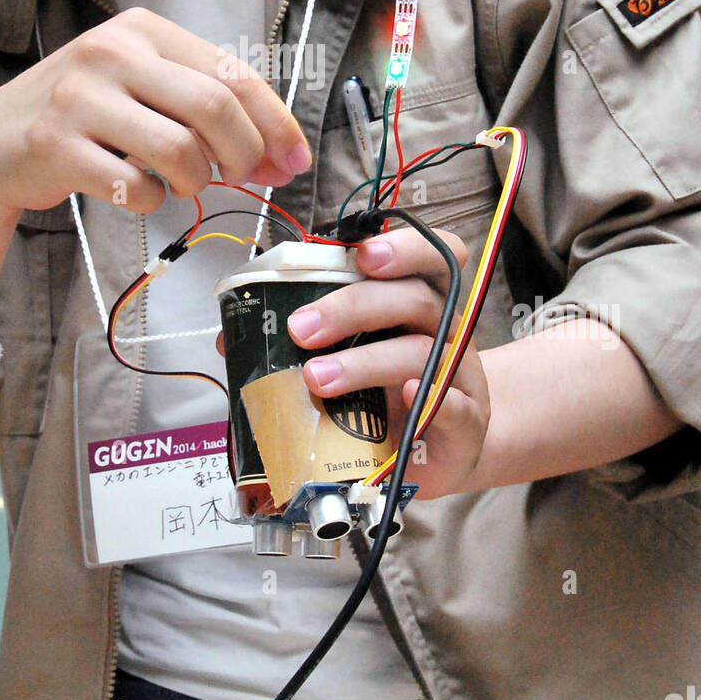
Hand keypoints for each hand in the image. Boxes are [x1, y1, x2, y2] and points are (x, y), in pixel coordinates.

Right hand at [0, 6, 312, 214]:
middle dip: (244, 155)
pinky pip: (132, 185)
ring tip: (184, 185)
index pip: (232, 74)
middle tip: (243, 180)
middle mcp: (110, 52)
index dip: (275, 124)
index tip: (294, 161)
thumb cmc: (85, 115)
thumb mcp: (140, 84)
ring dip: (196, 182)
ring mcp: (78, 98)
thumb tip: (281, 154)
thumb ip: (205, 105)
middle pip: (214, 107)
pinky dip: (149, 199)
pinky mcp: (54, 145)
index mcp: (142, 30)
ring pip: (179, 149)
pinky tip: (137, 190)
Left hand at [288, 226, 490, 498]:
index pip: (430, 255)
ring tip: (318, 377)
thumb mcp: (354, 358)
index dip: (403, 246)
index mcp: (419, 301)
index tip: (363, 253)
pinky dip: (429, 396)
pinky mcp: (465, 422)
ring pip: (422, 350)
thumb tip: (235, 337)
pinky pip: (454, 404)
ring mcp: (459, 375)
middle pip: (414, 298)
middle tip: (302, 328)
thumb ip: (306, 339)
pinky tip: (405, 395)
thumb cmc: (394, 396)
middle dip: (353, 306)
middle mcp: (445, 329)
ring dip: (365, 360)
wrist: (442, 452)